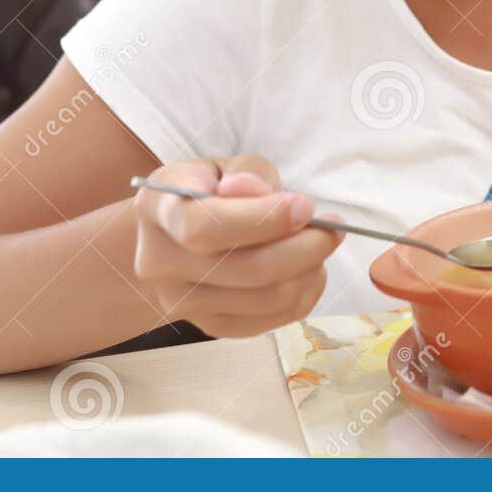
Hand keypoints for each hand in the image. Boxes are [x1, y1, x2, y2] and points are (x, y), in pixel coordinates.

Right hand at [131, 154, 342, 337]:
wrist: (168, 238)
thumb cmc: (204, 191)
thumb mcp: (222, 165)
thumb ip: (247, 173)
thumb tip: (261, 192)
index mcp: (159, 208)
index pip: (203, 225)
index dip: (262, 219)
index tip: (306, 205)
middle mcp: (160, 262)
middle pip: (246, 269)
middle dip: (305, 248)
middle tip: (333, 229)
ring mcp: (182, 301)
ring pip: (265, 298)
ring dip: (309, 271)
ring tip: (321, 245)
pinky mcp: (208, 326)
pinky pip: (269, 320)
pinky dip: (303, 296)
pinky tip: (310, 271)